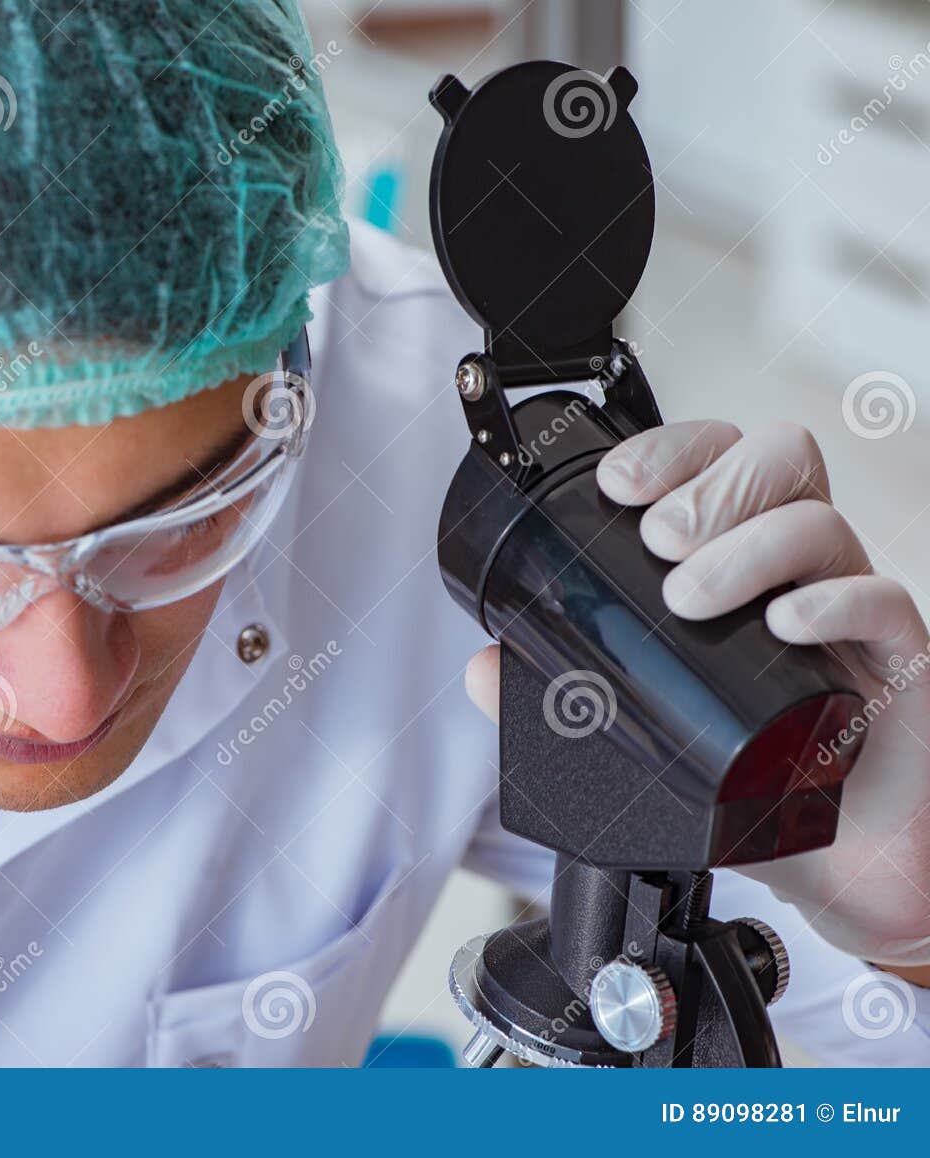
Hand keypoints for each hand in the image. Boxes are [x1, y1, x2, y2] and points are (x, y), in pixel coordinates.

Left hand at [464, 419, 929, 970]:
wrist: (837, 858)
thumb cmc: (747, 770)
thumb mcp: (642, 726)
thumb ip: (554, 696)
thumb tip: (481, 666)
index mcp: (741, 551)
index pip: (718, 456)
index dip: (672, 447)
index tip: (617, 482)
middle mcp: (801, 564)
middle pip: (779, 462)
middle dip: (707, 487)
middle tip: (655, 540)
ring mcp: (852, 606)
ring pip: (820, 524)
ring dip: (746, 545)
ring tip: (687, 596)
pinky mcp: (902, 658)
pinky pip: (883, 603)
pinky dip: (830, 602)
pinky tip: (781, 622)